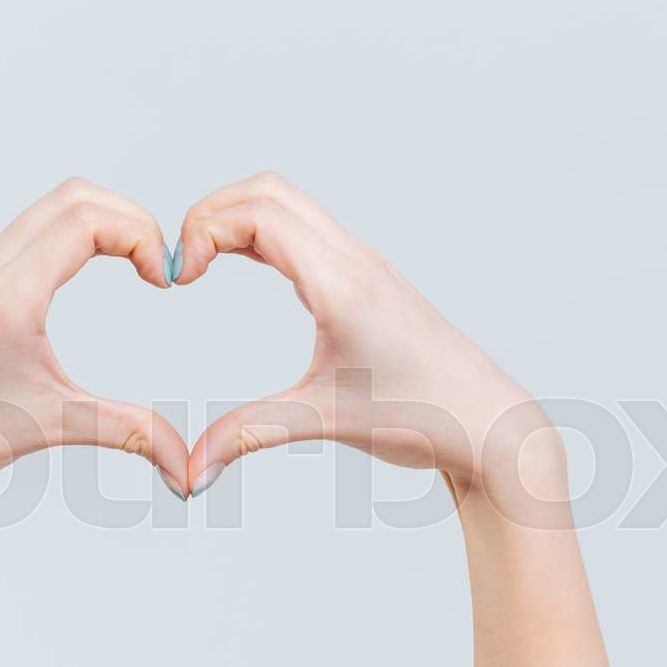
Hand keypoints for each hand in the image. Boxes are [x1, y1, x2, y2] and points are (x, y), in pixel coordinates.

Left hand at [0, 179, 190, 526]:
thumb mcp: (54, 425)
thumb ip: (128, 433)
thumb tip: (186, 472)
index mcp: (10, 293)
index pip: (88, 220)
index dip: (142, 237)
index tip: (163, 283)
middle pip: (76, 197)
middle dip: (132, 220)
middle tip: (159, 267)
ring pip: (54, 206)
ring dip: (104, 222)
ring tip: (138, 267)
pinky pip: (36, 228)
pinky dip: (78, 232)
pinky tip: (96, 271)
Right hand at [176, 172, 563, 510]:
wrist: (488, 423)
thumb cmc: (422, 417)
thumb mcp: (324, 420)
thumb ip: (249, 436)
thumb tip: (188, 475)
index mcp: (341, 283)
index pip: (258, 214)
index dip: (202, 232)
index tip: (177, 282)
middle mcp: (353, 260)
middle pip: (266, 191)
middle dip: (208, 214)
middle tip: (178, 266)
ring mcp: (362, 264)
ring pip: (286, 203)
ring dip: (233, 218)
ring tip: (198, 266)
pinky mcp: (365, 278)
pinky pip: (302, 229)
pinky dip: (258, 232)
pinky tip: (237, 266)